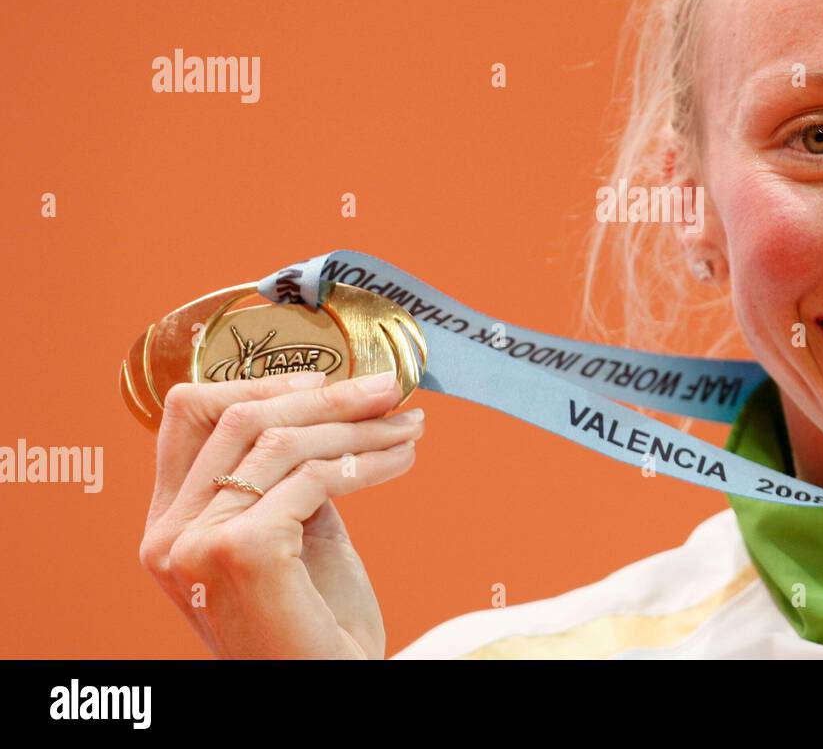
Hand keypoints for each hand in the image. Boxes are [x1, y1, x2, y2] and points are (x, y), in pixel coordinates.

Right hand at [137, 370, 422, 657]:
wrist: (327, 687)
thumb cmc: (315, 620)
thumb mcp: (291, 533)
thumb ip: (285, 478)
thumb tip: (326, 404)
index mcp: (170, 523)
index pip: (190, 416)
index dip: (259, 385)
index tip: (323, 380)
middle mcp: (169, 533)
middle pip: (241, 417)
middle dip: (325, 395)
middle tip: (387, 388)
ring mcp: (199, 543)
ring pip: (283, 441)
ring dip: (359, 426)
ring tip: (409, 426)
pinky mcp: (243, 550)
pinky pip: (313, 478)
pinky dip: (366, 462)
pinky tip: (400, 461)